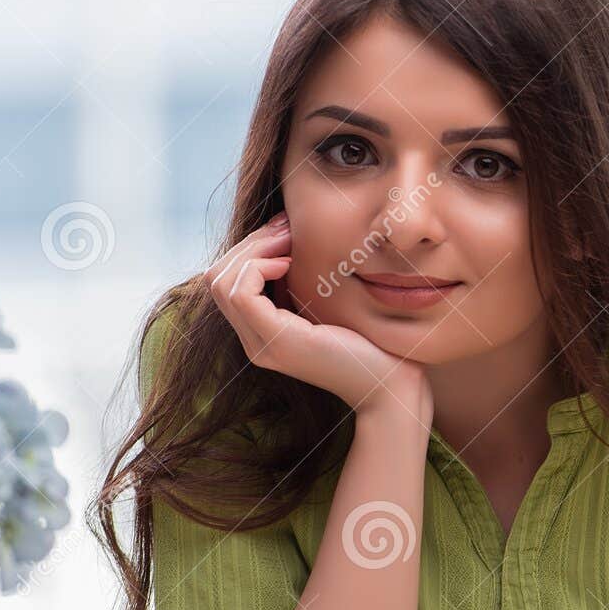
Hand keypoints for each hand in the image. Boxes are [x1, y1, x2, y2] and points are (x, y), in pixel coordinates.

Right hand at [205, 212, 431, 419]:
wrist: (391, 381)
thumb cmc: (370, 339)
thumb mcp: (325, 300)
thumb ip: (299, 279)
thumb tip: (283, 230)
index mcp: (262, 333)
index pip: (225, 281)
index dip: (250, 248)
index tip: (286, 231)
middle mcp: (254, 343)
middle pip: (216, 278)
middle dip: (249, 243)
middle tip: (287, 228)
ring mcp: (262, 346)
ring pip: (221, 282)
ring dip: (254, 250)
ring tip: (289, 243)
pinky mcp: (277, 342)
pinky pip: (241, 294)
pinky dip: (260, 267)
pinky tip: (290, 264)